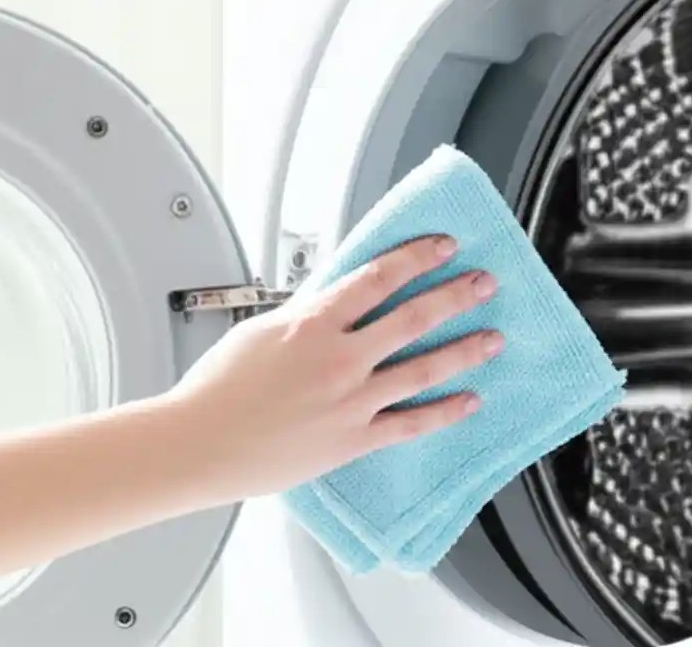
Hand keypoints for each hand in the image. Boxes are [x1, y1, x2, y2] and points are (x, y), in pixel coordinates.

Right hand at [168, 235, 502, 499]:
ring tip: (493, 338)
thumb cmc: (218, 390)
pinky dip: (444, 413)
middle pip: (413, 317)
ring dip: (465, 350)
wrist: (198, 445)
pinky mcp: (353, 439)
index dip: (417, 256)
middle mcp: (339, 358)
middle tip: (484, 282)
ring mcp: (351, 401)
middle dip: (455, 295)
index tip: (443, 246)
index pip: (378, 276)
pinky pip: (410, 425)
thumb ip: (306, 312)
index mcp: (313, 323)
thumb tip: (335, 294)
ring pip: (423, 369)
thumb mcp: (261, 331)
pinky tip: (469, 402)